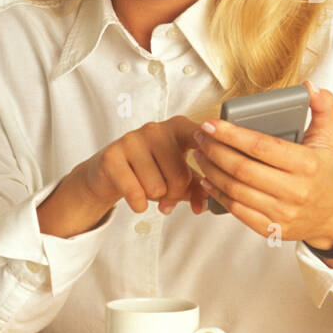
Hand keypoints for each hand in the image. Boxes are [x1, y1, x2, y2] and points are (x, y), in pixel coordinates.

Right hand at [77, 115, 208, 215]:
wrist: (109, 172)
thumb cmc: (151, 171)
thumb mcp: (179, 176)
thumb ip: (198, 187)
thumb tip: (204, 205)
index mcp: (178, 128)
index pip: (202, 140)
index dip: (213, 154)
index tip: (222, 164)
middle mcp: (155, 129)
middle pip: (179, 177)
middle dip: (174, 195)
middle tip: (166, 193)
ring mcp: (131, 140)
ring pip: (157, 188)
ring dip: (154, 198)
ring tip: (146, 188)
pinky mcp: (112, 156)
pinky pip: (135, 193)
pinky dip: (139, 204)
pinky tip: (135, 197)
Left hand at [191, 81, 332, 247]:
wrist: (332, 215)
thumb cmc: (323, 171)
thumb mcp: (328, 139)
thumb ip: (322, 109)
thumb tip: (310, 86)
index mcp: (307, 164)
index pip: (261, 146)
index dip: (231, 134)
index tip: (210, 124)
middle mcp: (295, 190)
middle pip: (242, 168)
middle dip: (215, 151)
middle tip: (200, 137)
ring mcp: (282, 212)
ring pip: (235, 190)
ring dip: (211, 171)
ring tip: (200, 154)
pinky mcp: (270, 228)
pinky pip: (236, 210)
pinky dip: (217, 194)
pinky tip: (206, 180)